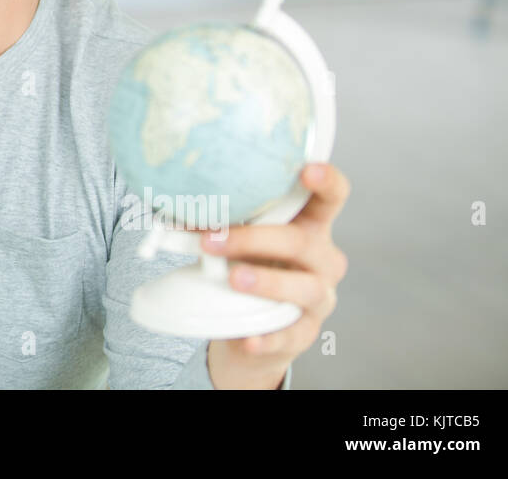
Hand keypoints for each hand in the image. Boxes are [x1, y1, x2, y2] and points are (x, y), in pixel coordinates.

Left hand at [194, 162, 350, 387]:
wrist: (251, 325)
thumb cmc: (247, 265)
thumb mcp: (237, 239)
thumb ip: (218, 221)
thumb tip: (176, 206)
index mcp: (309, 227)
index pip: (331, 198)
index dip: (326, 182)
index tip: (306, 169)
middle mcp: (323, 260)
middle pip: (303, 242)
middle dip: (256, 238)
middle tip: (213, 239)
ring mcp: (319, 297)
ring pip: (305, 288)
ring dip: (267, 282)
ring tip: (232, 279)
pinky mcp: (304, 332)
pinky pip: (291, 335)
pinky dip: (268, 337)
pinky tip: (247, 338)